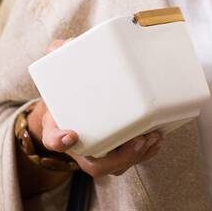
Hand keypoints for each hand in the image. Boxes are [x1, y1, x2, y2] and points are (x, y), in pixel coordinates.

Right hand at [27, 39, 163, 176]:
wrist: (73, 109)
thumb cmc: (69, 94)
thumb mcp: (59, 75)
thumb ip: (59, 56)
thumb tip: (64, 44)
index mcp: (57, 129)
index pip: (53, 140)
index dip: (60, 140)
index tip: (70, 134)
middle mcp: (78, 148)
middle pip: (96, 165)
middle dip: (119, 157)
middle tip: (137, 140)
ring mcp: (98, 154)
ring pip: (117, 166)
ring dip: (137, 156)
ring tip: (153, 137)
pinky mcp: (116, 153)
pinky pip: (130, 161)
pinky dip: (145, 153)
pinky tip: (158, 138)